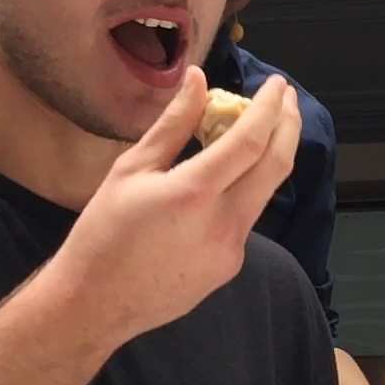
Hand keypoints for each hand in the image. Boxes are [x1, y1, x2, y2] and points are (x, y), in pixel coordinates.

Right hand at [48, 67, 299, 347]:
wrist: (96, 305)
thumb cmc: (103, 232)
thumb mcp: (130, 170)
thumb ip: (172, 124)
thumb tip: (198, 80)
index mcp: (194, 193)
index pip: (251, 140)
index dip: (269, 107)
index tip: (276, 84)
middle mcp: (224, 223)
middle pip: (277, 166)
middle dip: (288, 126)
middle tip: (285, 98)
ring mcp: (232, 250)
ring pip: (263, 193)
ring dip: (269, 157)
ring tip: (258, 129)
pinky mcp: (230, 268)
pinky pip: (246, 219)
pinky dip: (244, 190)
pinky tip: (226, 180)